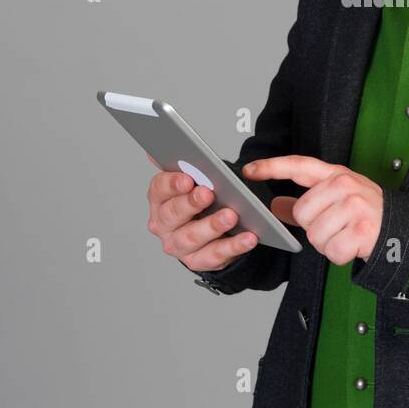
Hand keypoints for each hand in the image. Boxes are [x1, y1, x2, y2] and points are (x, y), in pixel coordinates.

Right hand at [145, 158, 258, 272]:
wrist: (211, 231)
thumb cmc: (202, 199)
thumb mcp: (194, 179)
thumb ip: (181, 164)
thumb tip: (160, 146)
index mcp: (159, 199)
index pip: (159, 189)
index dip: (172, 184)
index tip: (187, 178)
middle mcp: (163, 224)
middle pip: (172, 214)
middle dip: (190, 203)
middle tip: (208, 193)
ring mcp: (178, 245)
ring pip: (191, 237)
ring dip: (212, 226)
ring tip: (231, 216)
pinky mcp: (197, 261)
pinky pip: (215, 256)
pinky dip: (233, 246)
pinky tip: (249, 237)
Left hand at [242, 156, 381, 265]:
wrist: (402, 229)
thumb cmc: (365, 214)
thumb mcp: (337, 200)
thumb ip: (304, 204)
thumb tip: (276, 206)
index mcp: (336, 175)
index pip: (299, 165)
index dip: (272, 166)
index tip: (249, 171)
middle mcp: (345, 185)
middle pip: (302, 213)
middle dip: (314, 227)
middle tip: (335, 226)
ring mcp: (356, 206)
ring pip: (315, 235)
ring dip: (327, 244)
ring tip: (345, 236)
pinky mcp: (362, 229)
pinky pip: (332, 251)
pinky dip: (340, 255)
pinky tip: (353, 246)